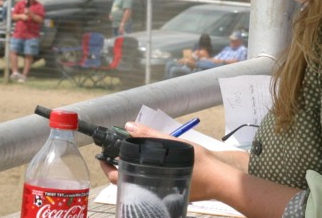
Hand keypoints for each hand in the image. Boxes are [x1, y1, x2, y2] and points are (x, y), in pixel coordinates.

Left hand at [109, 122, 246, 201]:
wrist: (220, 178)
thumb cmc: (198, 163)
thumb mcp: (173, 144)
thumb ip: (150, 136)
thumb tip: (129, 127)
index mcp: (148, 181)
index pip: (118, 177)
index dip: (107, 166)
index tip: (102, 156)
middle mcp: (151, 191)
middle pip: (126, 180)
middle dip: (118, 167)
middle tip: (114, 153)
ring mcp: (159, 194)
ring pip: (138, 182)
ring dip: (131, 169)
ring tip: (129, 155)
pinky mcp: (168, 193)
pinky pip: (149, 184)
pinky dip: (145, 173)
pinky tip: (150, 163)